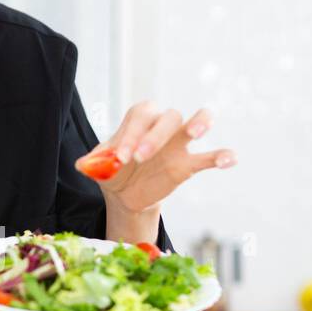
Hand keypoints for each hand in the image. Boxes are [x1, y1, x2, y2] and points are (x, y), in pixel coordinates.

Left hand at [75, 103, 235, 214]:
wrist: (125, 193)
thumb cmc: (112, 171)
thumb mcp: (98, 169)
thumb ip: (92, 164)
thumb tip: (81, 165)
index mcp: (138, 119)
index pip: (139, 117)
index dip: (130, 134)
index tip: (119, 158)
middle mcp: (162, 125)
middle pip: (168, 117)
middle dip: (154, 137)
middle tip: (139, 159)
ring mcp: (178, 143)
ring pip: (196, 121)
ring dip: (199, 121)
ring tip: (197, 130)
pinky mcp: (189, 163)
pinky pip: (209, 156)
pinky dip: (222, 155)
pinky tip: (230, 159)